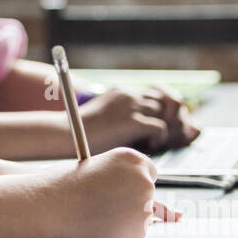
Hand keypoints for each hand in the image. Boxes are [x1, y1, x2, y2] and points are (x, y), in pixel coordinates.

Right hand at [44, 147, 180, 237]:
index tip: (117, 191)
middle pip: (147, 197)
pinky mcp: (135, 236)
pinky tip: (92, 231)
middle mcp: (144, 183)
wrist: (42, 211)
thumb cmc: (60, 188)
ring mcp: (142, 211)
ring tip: (89, 217)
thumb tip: (165, 212)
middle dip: (128, 203)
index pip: (147, 172)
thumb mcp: (93, 172)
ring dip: (121, 222)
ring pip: (139, 220)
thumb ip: (121, 183)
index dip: (129, 183)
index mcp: (133, 159)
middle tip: (97, 206)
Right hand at [80, 87, 199, 154]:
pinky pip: (160, 127)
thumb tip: (141, 128)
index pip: (155, 94)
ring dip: (167, 127)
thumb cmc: (81, 132)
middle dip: (170, 117)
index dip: (163, 109)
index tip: (164, 124)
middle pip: (164, 101)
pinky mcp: (133, 121)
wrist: (66, 134)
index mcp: (122, 92)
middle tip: (168, 134)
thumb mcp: (105, 119)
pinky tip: (151, 145)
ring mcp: (131, 107)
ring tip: (159, 140)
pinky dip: (160, 137)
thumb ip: (123, 118)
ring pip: (166, 113)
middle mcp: (129, 95)